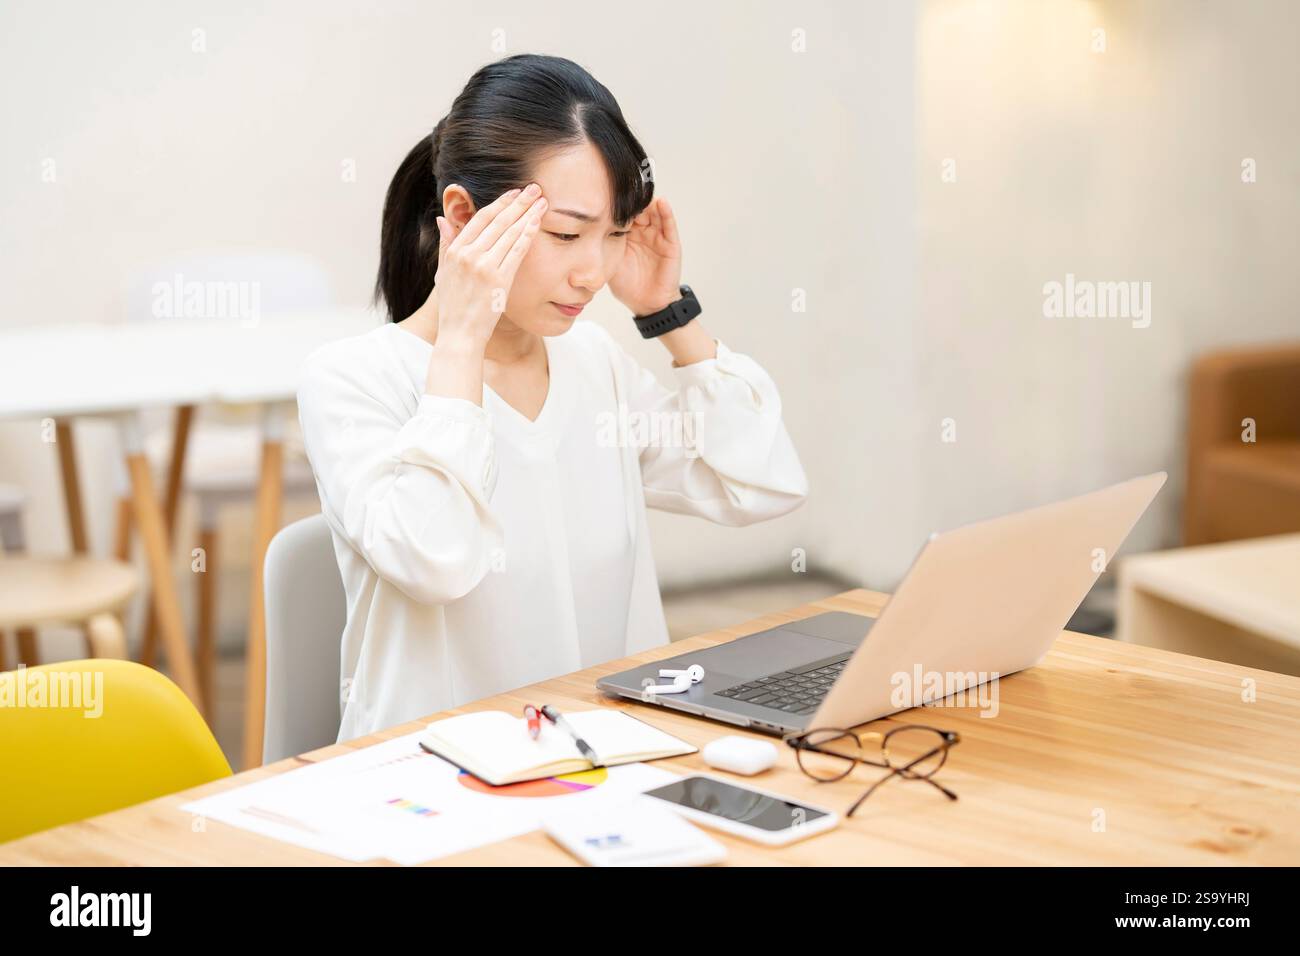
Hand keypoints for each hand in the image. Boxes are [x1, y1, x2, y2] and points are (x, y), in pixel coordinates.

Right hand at [430, 183, 547, 350]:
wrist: (460, 335)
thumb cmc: (454, 307)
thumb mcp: (444, 273)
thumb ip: (446, 245)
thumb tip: (441, 220)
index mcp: (455, 251)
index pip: (480, 219)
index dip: (499, 203)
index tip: (514, 193)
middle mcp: (468, 255)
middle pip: (498, 221)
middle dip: (518, 202)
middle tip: (534, 188)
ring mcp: (484, 266)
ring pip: (509, 232)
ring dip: (528, 214)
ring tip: (542, 201)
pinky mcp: (499, 279)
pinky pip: (517, 251)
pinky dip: (528, 234)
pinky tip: (538, 222)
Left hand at [608, 196, 682, 316]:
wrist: (646, 304)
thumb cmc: (627, 285)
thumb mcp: (609, 263)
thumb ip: (600, 247)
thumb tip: (577, 234)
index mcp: (627, 235)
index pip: (622, 214)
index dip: (615, 204)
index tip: (605, 191)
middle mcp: (643, 232)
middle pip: (638, 209)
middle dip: (631, 199)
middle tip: (622, 188)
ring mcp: (658, 236)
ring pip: (654, 213)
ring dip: (648, 202)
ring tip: (641, 192)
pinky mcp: (671, 244)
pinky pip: (669, 225)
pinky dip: (666, 212)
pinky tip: (661, 202)